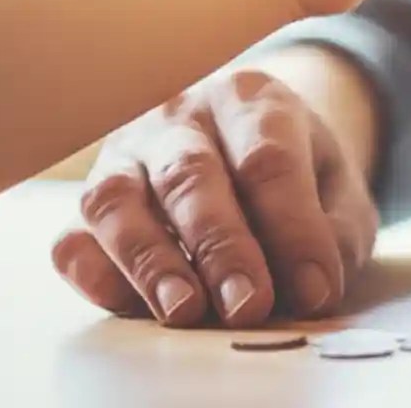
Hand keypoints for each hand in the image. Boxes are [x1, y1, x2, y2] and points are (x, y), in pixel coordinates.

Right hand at [51, 67, 378, 327]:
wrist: (245, 134)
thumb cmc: (294, 168)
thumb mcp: (336, 186)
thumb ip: (335, 230)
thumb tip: (314, 288)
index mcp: (250, 100)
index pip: (267, 158)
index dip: (291, 228)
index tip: (313, 289)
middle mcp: (178, 118)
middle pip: (190, 176)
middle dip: (220, 247)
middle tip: (248, 305)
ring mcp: (125, 156)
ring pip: (117, 201)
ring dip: (150, 261)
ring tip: (185, 311)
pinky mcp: (87, 202)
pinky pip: (74, 239)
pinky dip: (96, 274)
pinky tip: (133, 306)